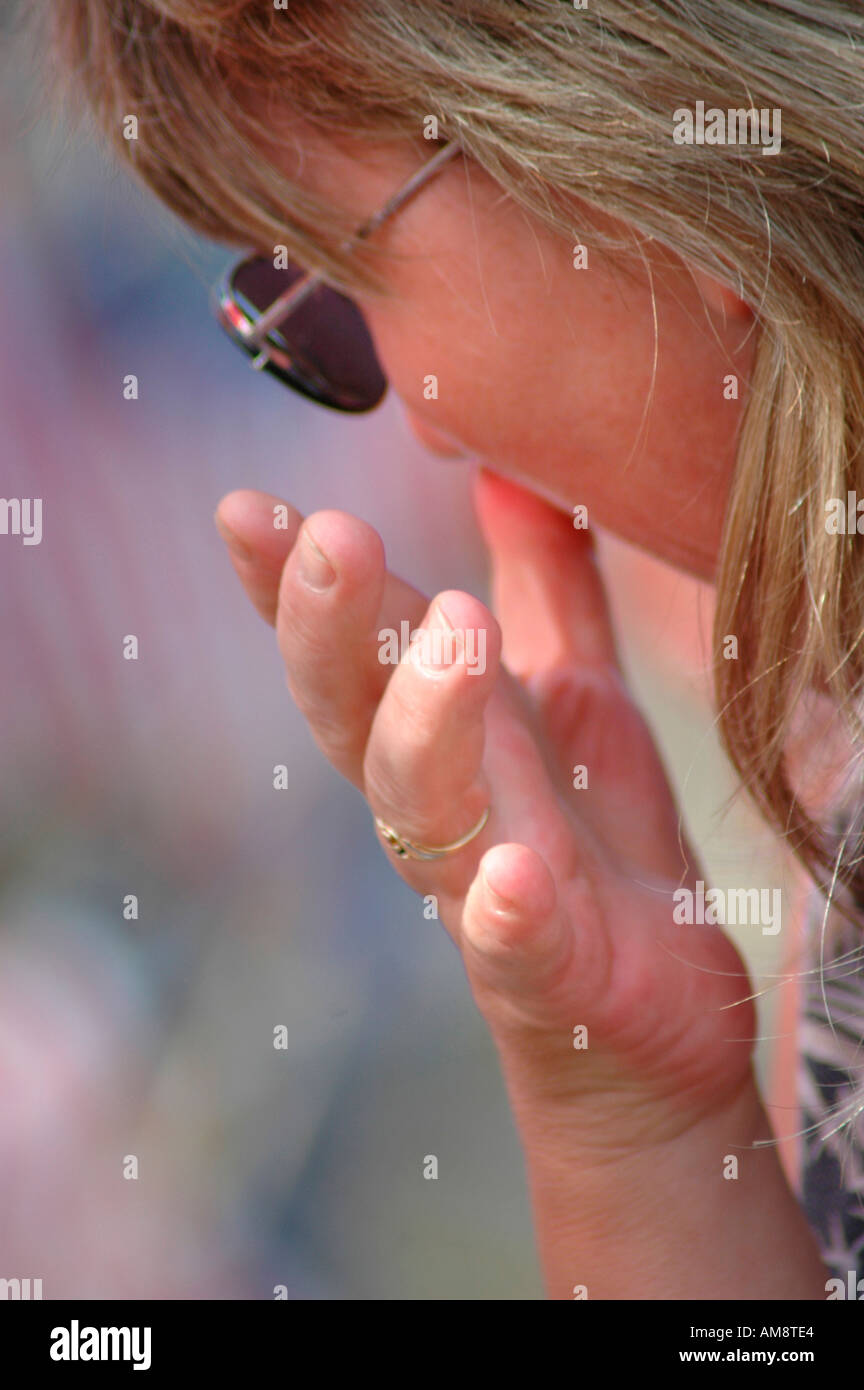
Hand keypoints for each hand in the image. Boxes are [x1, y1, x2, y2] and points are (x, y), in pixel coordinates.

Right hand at [215, 468, 755, 1156]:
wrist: (653, 1016)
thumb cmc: (595, 843)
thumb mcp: (577, 689)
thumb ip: (547, 582)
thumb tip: (507, 468)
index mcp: (439, 732)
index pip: (347, 650)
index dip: (287, 585)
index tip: (247, 507)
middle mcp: (439, 806)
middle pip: (351, 718)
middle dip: (330, 630)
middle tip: (332, 539)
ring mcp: (483, 888)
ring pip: (420, 809)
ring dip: (424, 721)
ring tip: (454, 624)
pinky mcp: (550, 970)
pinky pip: (514, 947)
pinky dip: (506, 916)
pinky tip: (514, 879)